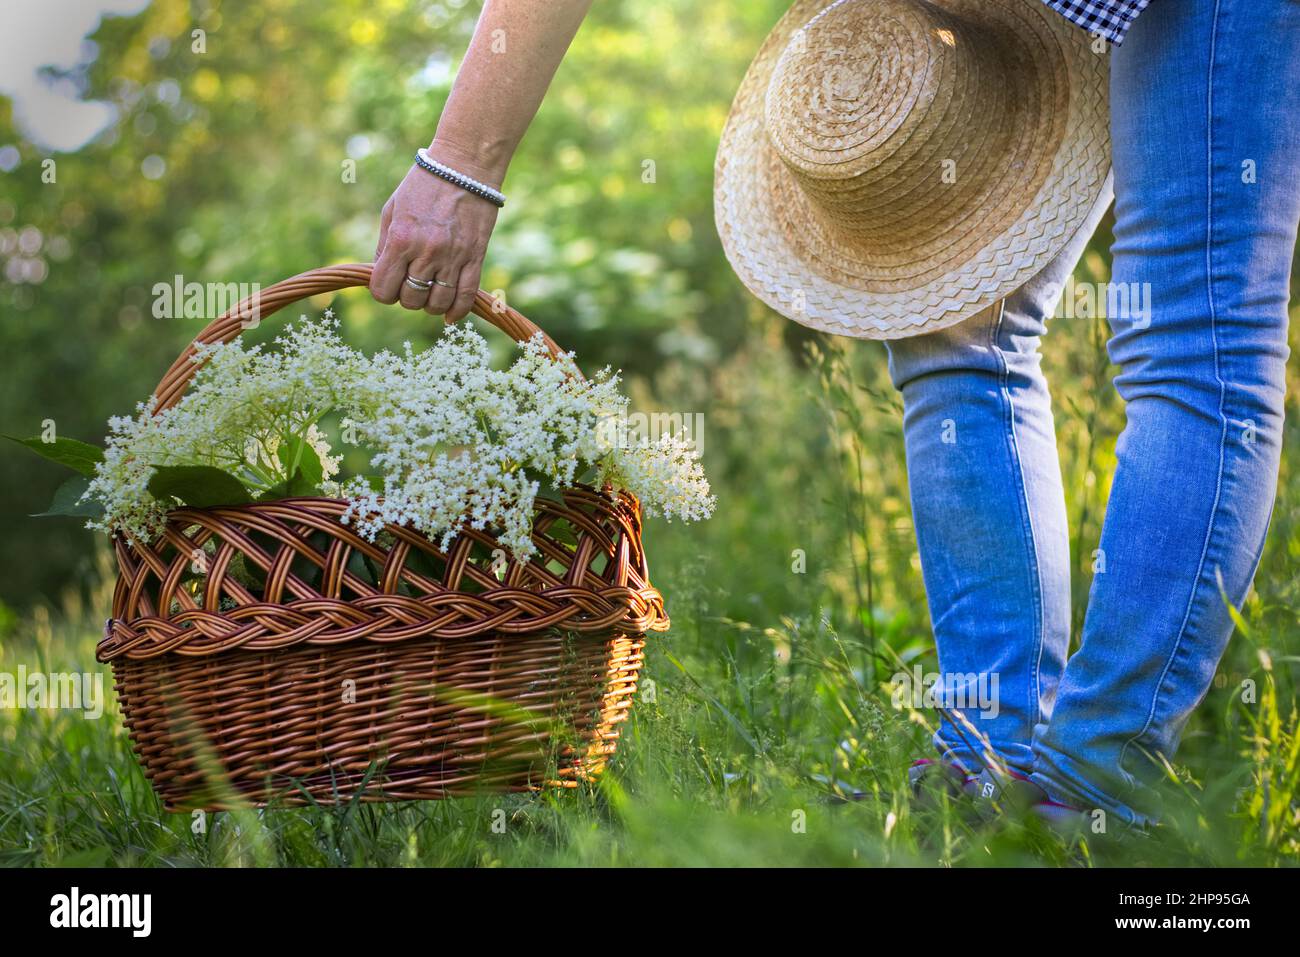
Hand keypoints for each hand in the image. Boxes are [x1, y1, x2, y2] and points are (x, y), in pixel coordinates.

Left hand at [370, 151, 500, 321]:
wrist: (464, 167)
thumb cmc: (423, 185)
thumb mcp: (392, 210)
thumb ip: (383, 245)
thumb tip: (380, 275)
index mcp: (400, 239)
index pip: (383, 289)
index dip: (383, 292)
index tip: (388, 283)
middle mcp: (426, 252)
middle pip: (410, 300)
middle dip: (407, 297)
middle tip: (411, 283)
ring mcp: (453, 256)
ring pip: (437, 303)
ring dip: (430, 304)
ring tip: (429, 293)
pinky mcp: (475, 257)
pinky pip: (466, 296)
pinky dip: (456, 312)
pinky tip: (448, 316)